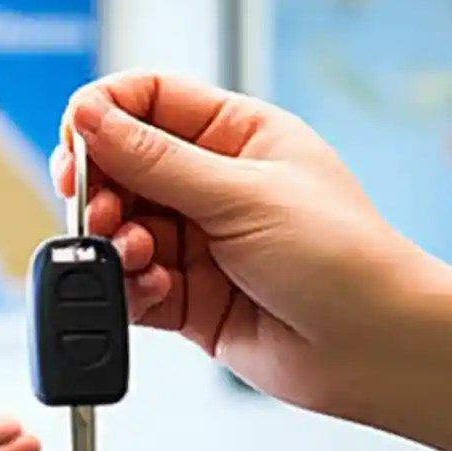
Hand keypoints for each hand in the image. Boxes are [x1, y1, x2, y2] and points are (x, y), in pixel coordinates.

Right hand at [51, 72, 441, 416]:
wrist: (376, 350)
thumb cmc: (342, 260)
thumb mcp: (242, 194)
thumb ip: (155, 160)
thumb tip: (88, 116)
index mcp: (238, 136)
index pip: (149, 100)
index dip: (104, 114)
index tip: (75, 140)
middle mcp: (214, 184)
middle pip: (123, 168)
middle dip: (101, 189)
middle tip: (95, 211)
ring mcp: (200, 242)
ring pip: (122, 229)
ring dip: (116, 243)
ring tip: (136, 256)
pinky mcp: (189, 298)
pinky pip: (134, 285)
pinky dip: (131, 288)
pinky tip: (153, 290)